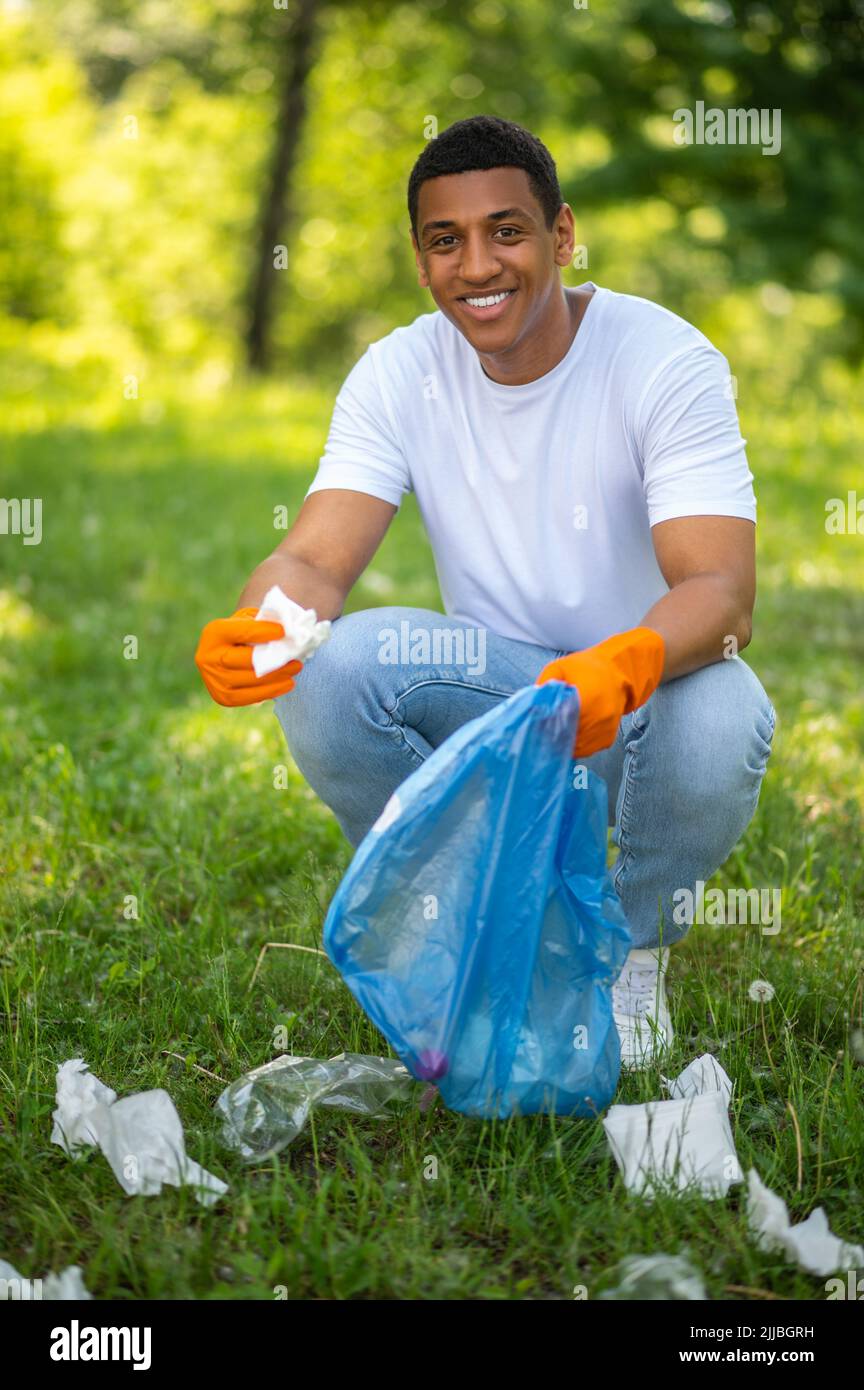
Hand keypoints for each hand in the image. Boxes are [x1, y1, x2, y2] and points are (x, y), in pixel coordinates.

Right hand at [195, 606, 302, 706]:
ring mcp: (213, 679)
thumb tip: (288, 632)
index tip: (284, 632)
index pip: (241, 632)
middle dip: (274, 661)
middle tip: (296, 660)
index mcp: (214, 632)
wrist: (226, 652)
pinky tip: (286, 684)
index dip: (263, 632)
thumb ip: (263, 622)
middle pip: (245, 660)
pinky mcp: (222, 697)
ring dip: (277, 677)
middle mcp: (207, 657)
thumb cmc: (244, 631)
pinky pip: (250, 697)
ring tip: (295, 670)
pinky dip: (271, 691)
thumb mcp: (249, 619)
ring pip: (250, 681)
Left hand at [536, 626, 664, 756]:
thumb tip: (532, 703)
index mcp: (585, 700)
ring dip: (563, 743)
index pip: (559, 723)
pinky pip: (587, 750)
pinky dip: (576, 745)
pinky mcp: (607, 739)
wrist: (618, 672)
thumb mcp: (561, 668)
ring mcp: (604, 731)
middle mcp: (598, 719)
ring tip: (555, 731)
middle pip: (566, 739)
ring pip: (576, 749)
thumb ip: (546, 683)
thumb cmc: (588, 668)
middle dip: (552, 736)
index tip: (536, 724)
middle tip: (542, 730)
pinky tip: (570, 733)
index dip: (545, 726)